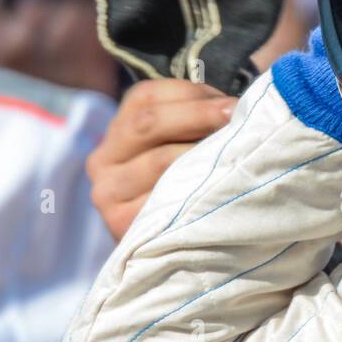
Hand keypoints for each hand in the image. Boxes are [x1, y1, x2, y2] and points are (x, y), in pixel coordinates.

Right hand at [86, 79, 236, 239]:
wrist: (169, 247)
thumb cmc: (188, 183)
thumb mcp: (183, 141)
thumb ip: (197, 119)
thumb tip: (233, 106)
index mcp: (118, 128)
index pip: (148, 96)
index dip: (193, 95)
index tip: (232, 104)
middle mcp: (103, 159)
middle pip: (149, 123)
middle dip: (200, 116)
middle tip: (237, 118)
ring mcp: (107, 193)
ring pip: (160, 159)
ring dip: (202, 153)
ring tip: (236, 152)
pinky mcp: (120, 223)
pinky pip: (164, 199)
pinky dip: (196, 189)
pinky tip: (220, 186)